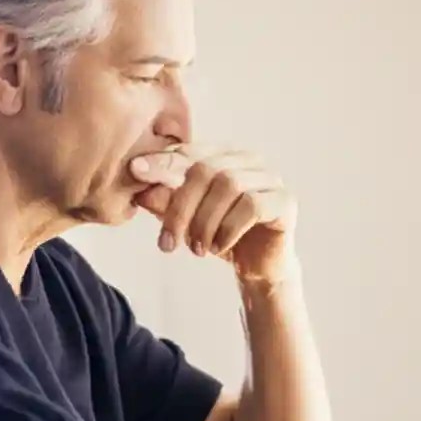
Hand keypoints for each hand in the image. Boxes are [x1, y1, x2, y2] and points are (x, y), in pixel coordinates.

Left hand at [129, 148, 298, 282]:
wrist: (259, 268)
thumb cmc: (221, 237)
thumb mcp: (186, 220)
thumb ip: (166, 200)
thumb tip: (139, 186)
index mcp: (224, 156)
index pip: (189, 152)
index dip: (161, 162)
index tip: (135, 173)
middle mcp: (249, 160)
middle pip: (206, 169)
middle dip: (180, 208)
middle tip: (167, 243)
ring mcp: (271, 178)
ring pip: (229, 185)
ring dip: (205, 222)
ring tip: (197, 249)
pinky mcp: (285, 201)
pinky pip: (252, 205)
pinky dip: (228, 229)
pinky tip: (219, 247)